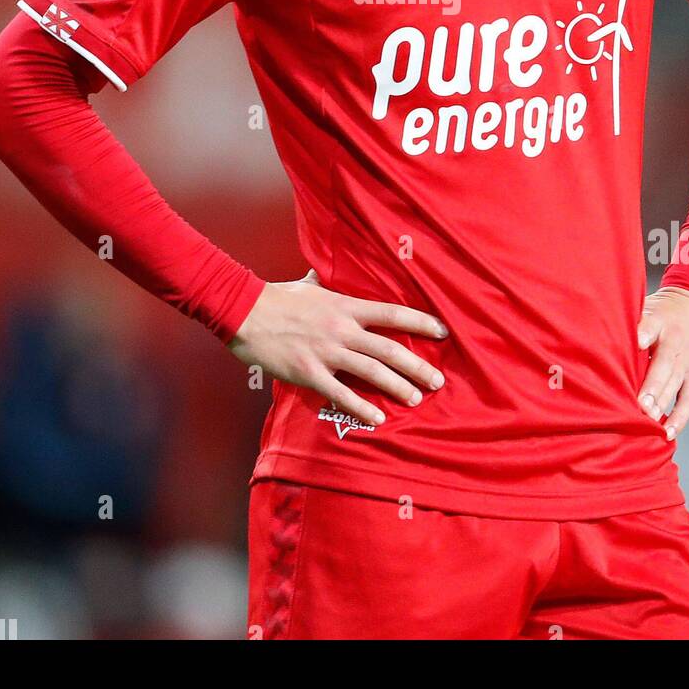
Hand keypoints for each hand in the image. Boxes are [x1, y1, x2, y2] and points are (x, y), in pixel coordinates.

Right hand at [227, 270, 447, 427]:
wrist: (245, 312)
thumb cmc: (277, 297)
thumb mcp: (308, 284)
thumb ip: (324, 281)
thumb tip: (325, 270)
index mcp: (346, 306)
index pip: (392, 313)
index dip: (421, 321)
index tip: (443, 331)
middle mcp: (342, 329)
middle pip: (389, 349)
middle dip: (417, 366)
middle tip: (437, 381)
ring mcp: (327, 351)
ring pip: (371, 372)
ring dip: (397, 387)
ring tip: (415, 399)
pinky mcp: (309, 372)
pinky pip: (341, 393)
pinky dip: (361, 407)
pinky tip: (377, 418)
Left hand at [636, 287, 688, 440]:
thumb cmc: (664, 311)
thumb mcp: (647, 306)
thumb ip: (628, 322)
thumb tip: (592, 333)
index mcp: (659, 321)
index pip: (651, 326)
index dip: (643, 334)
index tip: (637, 342)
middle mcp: (675, 342)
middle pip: (663, 364)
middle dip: (652, 385)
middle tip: (640, 404)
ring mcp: (688, 360)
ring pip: (675, 384)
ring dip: (662, 403)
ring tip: (649, 421)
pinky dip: (679, 417)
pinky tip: (668, 432)